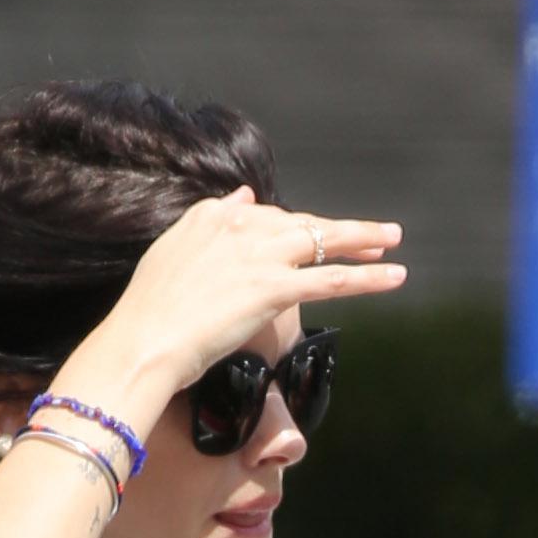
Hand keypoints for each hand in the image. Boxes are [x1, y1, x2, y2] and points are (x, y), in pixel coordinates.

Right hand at [75, 189, 406, 417]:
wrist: (143, 342)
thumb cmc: (148, 313)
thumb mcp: (171, 252)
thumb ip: (208, 221)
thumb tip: (243, 195)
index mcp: (211, 216)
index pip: (265, 215)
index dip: (293, 227)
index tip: (309, 236)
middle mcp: (239, 226)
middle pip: (301, 222)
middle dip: (339, 229)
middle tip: (374, 234)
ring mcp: (259, 255)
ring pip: (324, 241)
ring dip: (364, 240)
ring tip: (393, 241)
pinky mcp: (274, 288)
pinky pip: (331, 279)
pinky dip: (367, 278)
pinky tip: (395, 276)